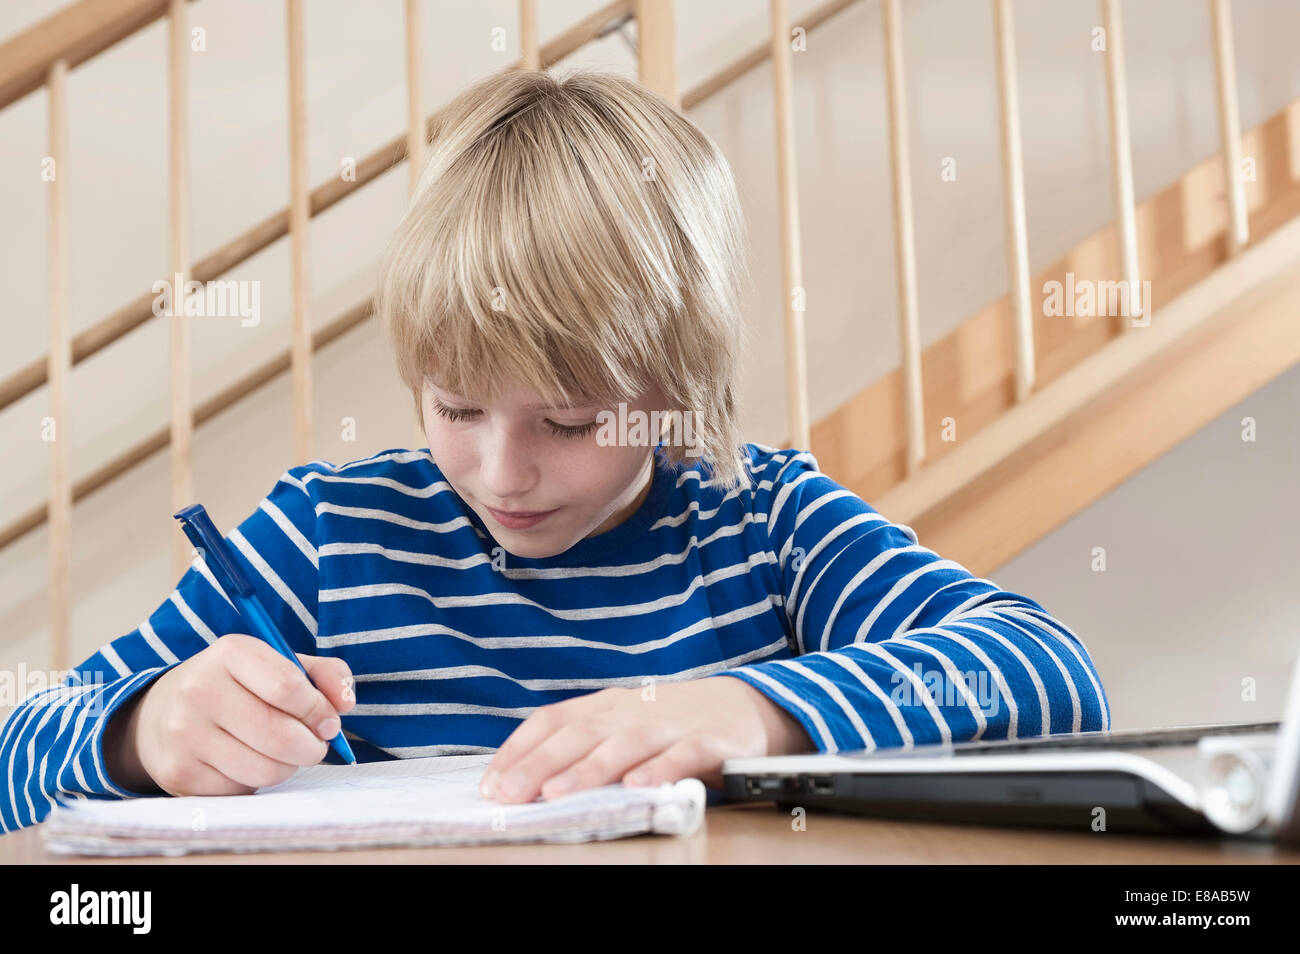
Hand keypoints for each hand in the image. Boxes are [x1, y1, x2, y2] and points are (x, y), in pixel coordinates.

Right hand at [104, 633, 354, 796]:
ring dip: (287, 767)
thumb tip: (345, 703)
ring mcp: (185, 733)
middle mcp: (200, 689)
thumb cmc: (237, 687)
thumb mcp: (279, 664)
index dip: (319, 711)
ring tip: (280, 753)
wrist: (160, 712)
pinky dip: (255, 782)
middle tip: (314, 746)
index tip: (329, 722)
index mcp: (231, 653)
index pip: (288, 687)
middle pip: (280, 736)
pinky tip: (245, 763)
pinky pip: (242, 790)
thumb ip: (325, 674)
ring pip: (265, 770)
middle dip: (311, 747)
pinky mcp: (179, 773)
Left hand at [479, 675, 811, 802]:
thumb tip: (519, 780)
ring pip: (624, 744)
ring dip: (589, 769)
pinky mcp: (709, 742)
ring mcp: (670, 725)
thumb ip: (580, 745)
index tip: (489, 784)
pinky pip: (683, 754)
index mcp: (604, 706)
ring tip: (559, 794)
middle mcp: (631, 712)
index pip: (552, 721)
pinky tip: (639, 787)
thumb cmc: (669, 725)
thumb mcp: (620, 725)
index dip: (518, 750)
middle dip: (539, 765)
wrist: (745, 706)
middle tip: (509, 795)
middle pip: (579, 734)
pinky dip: (661, 770)